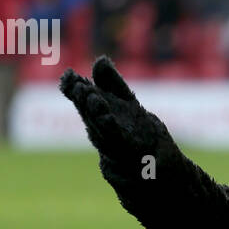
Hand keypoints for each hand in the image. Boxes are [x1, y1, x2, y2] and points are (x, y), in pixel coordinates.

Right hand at [59, 56, 176, 168]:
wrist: (159, 168)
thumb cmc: (140, 134)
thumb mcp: (128, 105)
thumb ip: (113, 84)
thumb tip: (100, 60)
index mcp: (102, 117)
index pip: (87, 101)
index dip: (76, 89)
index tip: (69, 76)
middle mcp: (104, 132)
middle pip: (92, 115)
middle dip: (84, 101)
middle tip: (79, 85)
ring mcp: (117, 148)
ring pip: (103, 131)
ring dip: (97, 115)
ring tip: (94, 98)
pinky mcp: (132, 158)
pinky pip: (122, 147)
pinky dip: (115, 135)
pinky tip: (109, 119)